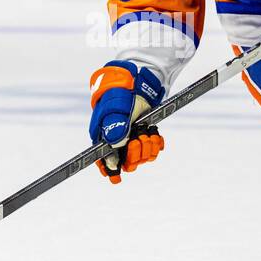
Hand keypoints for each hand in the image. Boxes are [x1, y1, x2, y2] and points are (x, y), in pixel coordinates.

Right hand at [88, 60, 165, 183]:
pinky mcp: (145, 136)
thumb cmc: (120, 95)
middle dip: (135, 154)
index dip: (110, 170)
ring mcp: (133, 140)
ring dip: (148, 146)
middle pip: (127, 163)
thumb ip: (115, 126)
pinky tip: (154, 133)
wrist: (137, 83)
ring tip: (147, 131)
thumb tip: (115, 144)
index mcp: (105, 138)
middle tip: (138, 138)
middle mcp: (119, 142)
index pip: (104, 160)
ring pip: (143, 158)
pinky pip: (154, 150)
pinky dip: (156, 143)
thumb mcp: (116, 108)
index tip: (116, 177)